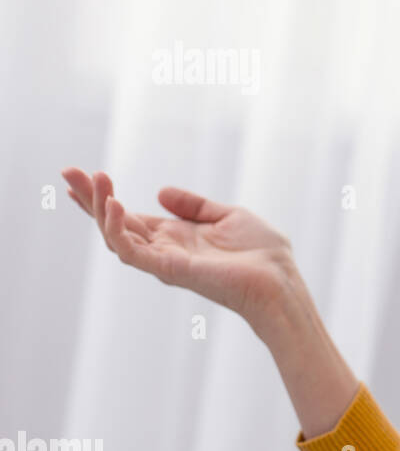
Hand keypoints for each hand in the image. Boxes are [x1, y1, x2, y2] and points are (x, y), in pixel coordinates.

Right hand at [62, 167, 295, 333]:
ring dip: (101, 207)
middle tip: (68, 171)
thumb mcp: (227, 216)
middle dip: (90, 198)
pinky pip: (131, 251)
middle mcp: (163, 250)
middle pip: (114, 223)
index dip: (103, 198)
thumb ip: (194, 205)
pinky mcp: (169, 269)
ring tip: (96, 180)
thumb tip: (160, 191)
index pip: (128, 216)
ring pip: (116, 236)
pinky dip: (117, 229)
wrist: (280, 280)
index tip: (81, 176)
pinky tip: (113, 204)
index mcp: (175, 237)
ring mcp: (163, 261)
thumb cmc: (261, 254)